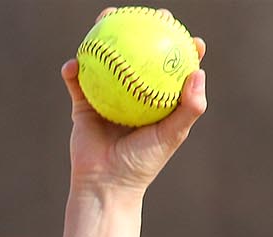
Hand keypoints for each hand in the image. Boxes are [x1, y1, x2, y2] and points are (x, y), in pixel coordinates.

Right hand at [61, 7, 206, 194]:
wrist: (106, 184)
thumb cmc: (142, 163)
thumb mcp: (171, 136)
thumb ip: (189, 108)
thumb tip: (198, 72)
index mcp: (156, 101)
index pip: (172, 70)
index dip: (182, 50)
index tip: (190, 38)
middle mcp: (132, 94)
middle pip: (138, 54)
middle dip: (144, 28)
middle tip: (153, 15)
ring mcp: (107, 96)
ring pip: (105, 58)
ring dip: (104, 35)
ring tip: (106, 18)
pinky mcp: (83, 104)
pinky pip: (76, 81)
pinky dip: (74, 70)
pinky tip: (75, 62)